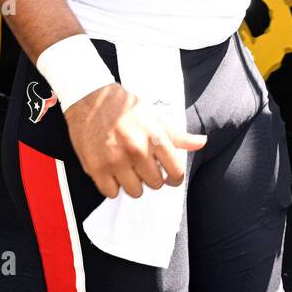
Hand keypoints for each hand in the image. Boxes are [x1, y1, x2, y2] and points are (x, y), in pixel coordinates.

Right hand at [63, 84, 206, 199]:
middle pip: (155, 185)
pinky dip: (112, 185)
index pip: (176, 173)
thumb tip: (202, 142)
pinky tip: (112, 171)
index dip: (174, 178)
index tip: (168, 176)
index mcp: (155, 137)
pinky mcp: (96, 168)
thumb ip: (178, 135)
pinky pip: (111, 193)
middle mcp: (137, 150)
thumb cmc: (125, 107)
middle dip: (151, 177)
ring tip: (127, 168)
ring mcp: (116, 161)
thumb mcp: (155, 116)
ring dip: (132, 183)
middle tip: (143, 166)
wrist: (89, 98)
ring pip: (134, 192)